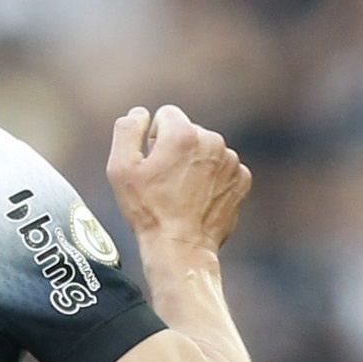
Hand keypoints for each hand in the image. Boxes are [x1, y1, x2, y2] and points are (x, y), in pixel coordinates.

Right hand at [107, 106, 250, 258]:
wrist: (181, 248)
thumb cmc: (148, 210)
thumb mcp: (121, 169)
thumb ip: (127, 130)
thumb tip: (140, 113)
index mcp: (183, 133)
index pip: (166, 115)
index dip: (154, 137)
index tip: (153, 162)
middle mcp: (212, 140)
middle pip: (188, 131)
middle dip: (177, 149)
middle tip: (166, 182)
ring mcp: (231, 161)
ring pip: (207, 150)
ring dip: (195, 164)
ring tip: (183, 193)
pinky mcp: (241, 179)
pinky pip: (223, 168)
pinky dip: (212, 180)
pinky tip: (199, 199)